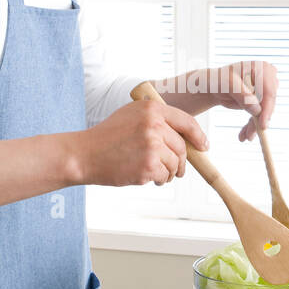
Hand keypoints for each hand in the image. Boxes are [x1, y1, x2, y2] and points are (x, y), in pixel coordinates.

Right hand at [71, 100, 207, 186]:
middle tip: (176, 171)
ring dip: (168, 173)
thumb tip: (185, 136)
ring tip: (154, 173)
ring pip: (174, 164)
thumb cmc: (107, 137)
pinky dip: (158, 180)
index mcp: (152, 108)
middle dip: (181, 162)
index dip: (198, 136)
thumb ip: (156, 119)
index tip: (204, 146)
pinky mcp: (148, 165)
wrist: (84, 154)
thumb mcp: (131, 115)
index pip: (186, 122)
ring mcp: (152, 145)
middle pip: (182, 147)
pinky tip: (145, 177)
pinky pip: (164, 176)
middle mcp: (155, 124)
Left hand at [160, 61, 278, 141]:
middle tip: (250, 135)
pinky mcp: (259, 101)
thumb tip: (258, 110)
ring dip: (254, 126)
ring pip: (265, 112)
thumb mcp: (228, 84)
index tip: (262, 125)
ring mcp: (263, 90)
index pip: (270, 91)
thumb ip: (243, 95)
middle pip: (269, 104)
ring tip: (245, 137)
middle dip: (260, 121)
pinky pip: (259, 116)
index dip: (268, 109)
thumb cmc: (218, 80)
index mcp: (261, 68)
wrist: (211, 86)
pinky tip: (243, 135)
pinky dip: (251, 126)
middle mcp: (266, 78)